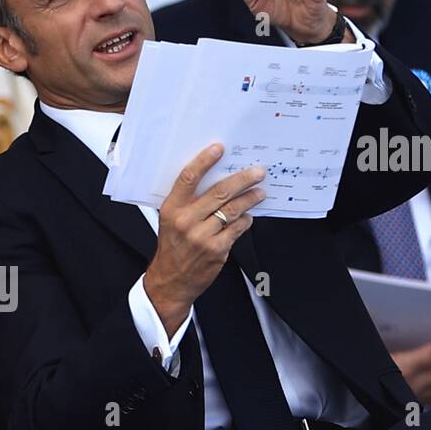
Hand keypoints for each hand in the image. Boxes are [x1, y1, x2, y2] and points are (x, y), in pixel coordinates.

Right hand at [143, 144, 265, 335]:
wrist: (171, 281)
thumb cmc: (173, 248)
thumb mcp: (171, 221)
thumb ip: (188, 203)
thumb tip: (214, 180)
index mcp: (172, 209)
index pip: (188, 178)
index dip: (204, 161)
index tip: (219, 149)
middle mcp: (186, 221)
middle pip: (219, 192)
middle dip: (242, 179)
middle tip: (257, 173)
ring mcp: (202, 236)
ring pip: (233, 210)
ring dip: (250, 199)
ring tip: (260, 192)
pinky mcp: (217, 250)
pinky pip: (238, 228)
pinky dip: (245, 220)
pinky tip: (247, 217)